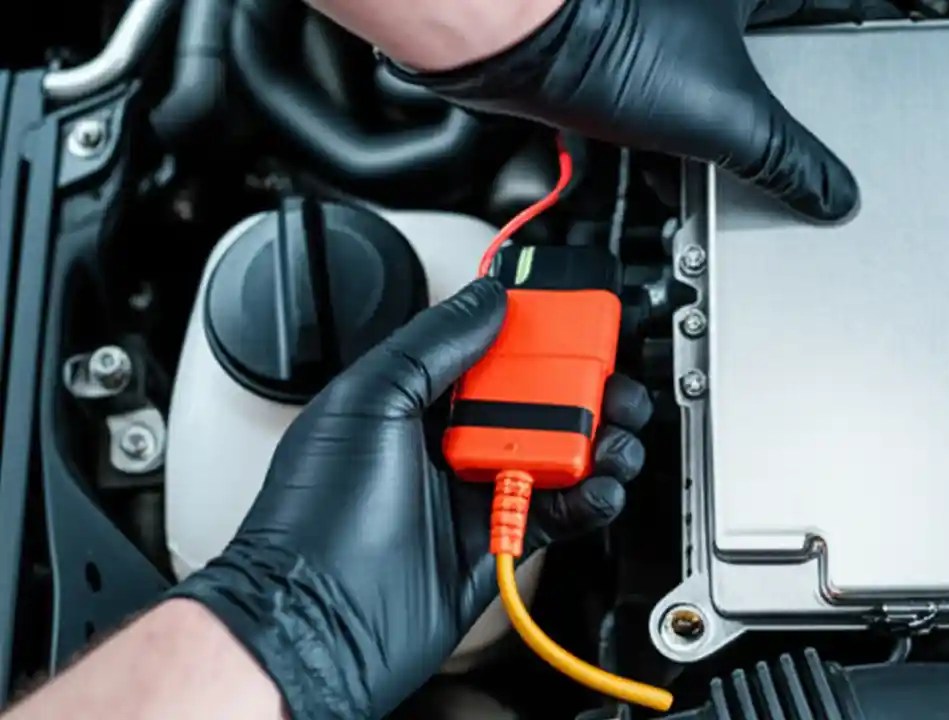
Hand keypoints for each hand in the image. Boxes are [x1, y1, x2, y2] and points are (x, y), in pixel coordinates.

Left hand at [170, 279, 651, 718]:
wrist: (316, 624)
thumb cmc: (313, 520)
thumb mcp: (369, 401)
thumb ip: (432, 344)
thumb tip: (485, 299)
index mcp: (415, 396)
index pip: (490, 347)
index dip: (537, 332)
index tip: (575, 320)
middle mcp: (450, 439)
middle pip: (538, 397)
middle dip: (583, 386)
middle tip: (608, 384)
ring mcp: (479, 490)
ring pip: (560, 451)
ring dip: (599, 440)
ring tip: (614, 439)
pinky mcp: (503, 539)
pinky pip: (563, 509)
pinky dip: (592, 496)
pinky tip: (600, 487)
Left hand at [381, 0, 865, 220]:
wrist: (509, 42)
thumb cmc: (606, 42)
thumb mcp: (727, 119)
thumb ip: (790, 161)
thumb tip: (830, 193)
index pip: (838, 16)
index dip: (864, 46)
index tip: (883, 72)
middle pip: (780, 52)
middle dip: (789, 105)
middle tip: (805, 145)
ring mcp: (672, 15)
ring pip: (723, 72)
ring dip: (728, 122)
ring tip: (738, 166)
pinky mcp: (628, 38)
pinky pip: (675, 87)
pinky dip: (681, 124)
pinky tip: (678, 166)